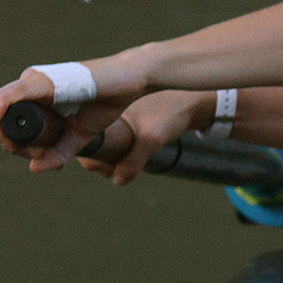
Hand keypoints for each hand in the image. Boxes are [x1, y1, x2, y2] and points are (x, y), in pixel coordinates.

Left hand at [0, 67, 133, 171]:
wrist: (129, 83)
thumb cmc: (104, 104)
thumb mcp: (78, 137)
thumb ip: (58, 153)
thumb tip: (32, 168)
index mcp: (35, 99)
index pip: (7, 120)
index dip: (9, 141)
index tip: (30, 154)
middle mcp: (31, 87)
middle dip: (2, 136)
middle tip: (26, 152)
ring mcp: (35, 81)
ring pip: (1, 102)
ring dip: (0, 125)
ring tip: (16, 144)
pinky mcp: (44, 79)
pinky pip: (16, 92)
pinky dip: (4, 105)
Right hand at [75, 91, 206, 185]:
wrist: (196, 101)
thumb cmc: (171, 113)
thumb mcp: (151, 139)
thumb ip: (133, 161)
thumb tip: (117, 181)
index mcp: (104, 106)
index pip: (85, 136)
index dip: (90, 155)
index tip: (103, 167)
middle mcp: (107, 109)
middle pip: (93, 142)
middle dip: (100, 159)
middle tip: (113, 170)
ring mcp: (117, 116)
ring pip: (104, 143)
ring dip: (108, 157)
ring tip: (120, 167)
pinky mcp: (129, 121)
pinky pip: (115, 140)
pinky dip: (117, 152)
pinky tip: (125, 159)